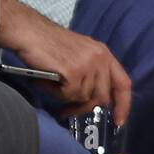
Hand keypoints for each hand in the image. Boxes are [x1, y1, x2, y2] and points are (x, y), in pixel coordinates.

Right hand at [13, 19, 132, 121]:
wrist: (29, 32)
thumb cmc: (48, 43)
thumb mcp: (80, 54)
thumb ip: (92, 72)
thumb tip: (93, 99)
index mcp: (104, 54)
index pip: (123, 83)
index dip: (124, 105)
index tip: (119, 121)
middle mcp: (100, 58)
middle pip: (102, 97)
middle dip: (84, 107)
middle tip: (67, 111)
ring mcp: (88, 65)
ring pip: (83, 97)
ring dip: (65, 97)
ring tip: (52, 84)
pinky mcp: (73, 71)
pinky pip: (68, 95)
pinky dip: (56, 93)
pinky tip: (47, 82)